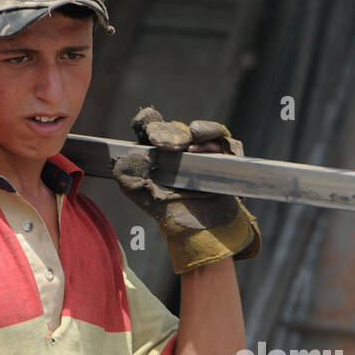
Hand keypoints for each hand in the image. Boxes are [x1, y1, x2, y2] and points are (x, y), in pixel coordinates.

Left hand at [112, 106, 260, 274]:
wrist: (206, 232)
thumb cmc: (174, 213)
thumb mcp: (145, 199)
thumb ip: (129, 180)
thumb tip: (129, 157)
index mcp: (156, 153)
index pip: (149, 127)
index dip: (147, 122)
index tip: (147, 126)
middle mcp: (179, 147)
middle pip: (174, 128)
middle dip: (171, 132)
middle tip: (168, 143)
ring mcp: (203, 150)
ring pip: (200, 132)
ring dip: (199, 132)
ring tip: (193, 140)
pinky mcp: (225, 155)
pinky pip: (225, 141)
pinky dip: (220, 141)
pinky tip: (215, 148)